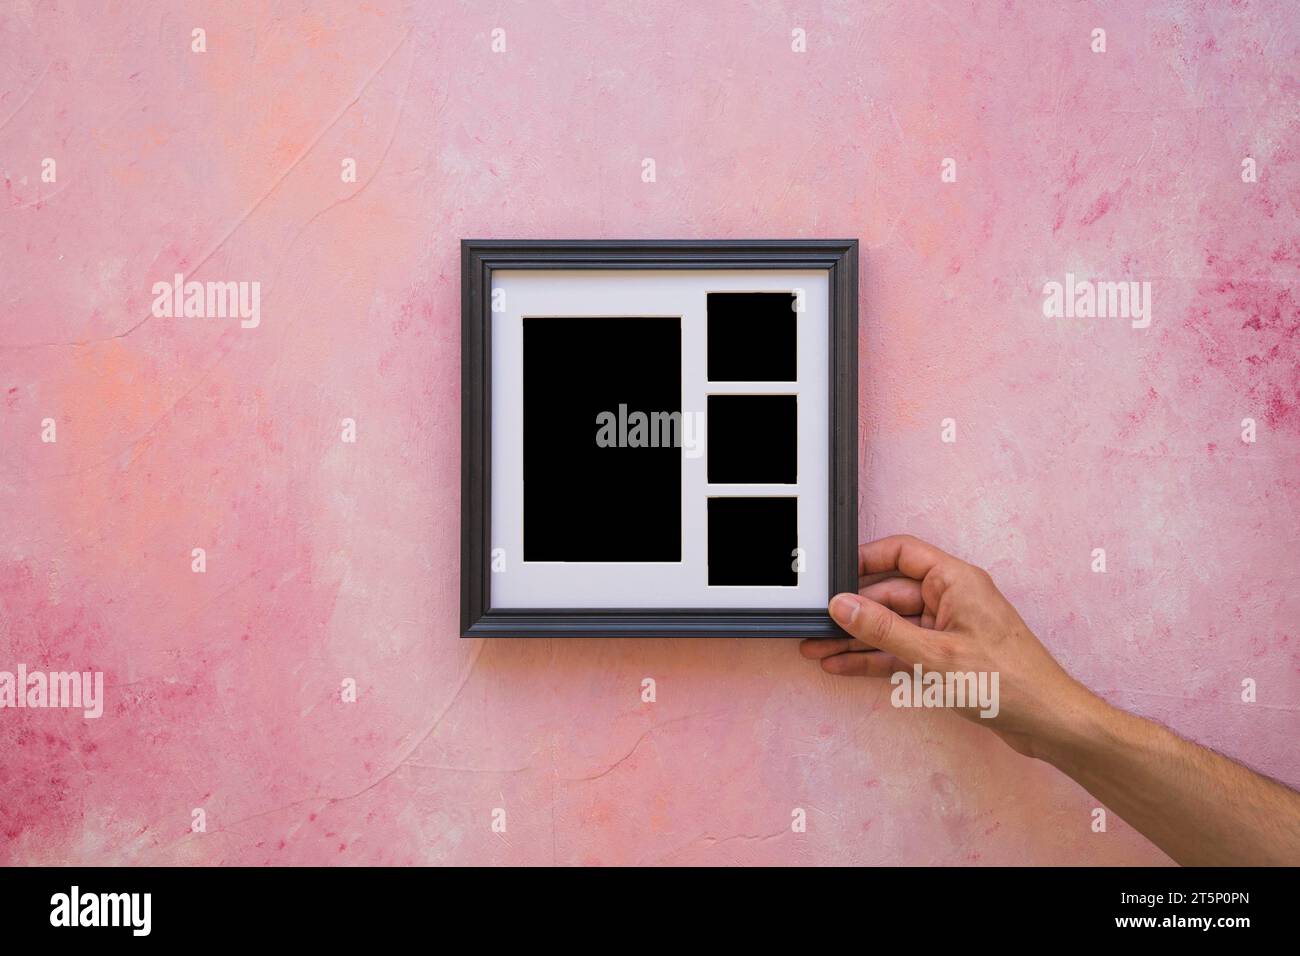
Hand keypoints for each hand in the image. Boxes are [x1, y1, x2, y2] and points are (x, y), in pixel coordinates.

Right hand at [800, 534, 1100, 758]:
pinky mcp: (946, 657)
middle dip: (851, 612)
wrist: (1048, 723)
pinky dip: (874, 658)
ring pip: (891, 626)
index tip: (832, 576)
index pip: (902, 553)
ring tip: (816, 649)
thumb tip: (843, 606)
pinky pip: (901, 650)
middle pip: (889, 594)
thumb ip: (884, 630)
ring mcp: (948, 629)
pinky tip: (842, 664)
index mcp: (956, 581)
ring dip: (856, 639)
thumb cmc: (1008, 683)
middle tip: (814, 625)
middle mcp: (951, 599)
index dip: (865, 560)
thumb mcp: (935, 655)